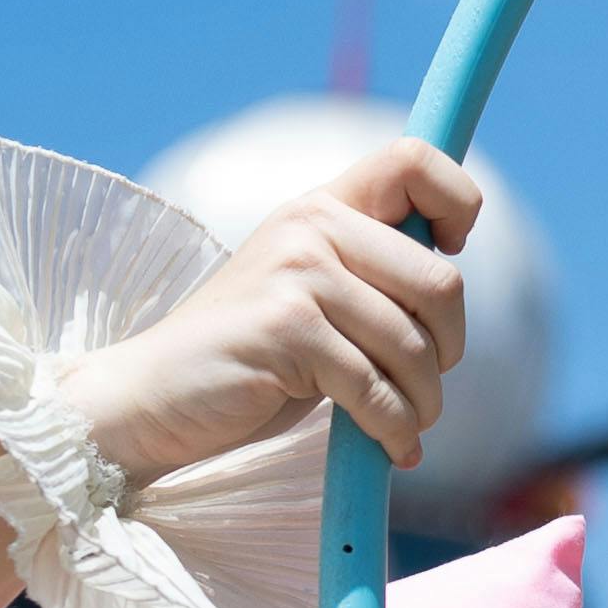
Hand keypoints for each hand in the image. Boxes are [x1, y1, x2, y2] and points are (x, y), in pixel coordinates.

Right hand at [50, 138, 484, 484]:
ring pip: (414, 345)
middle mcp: (310, 227)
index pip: (414, 161)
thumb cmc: (248, 354)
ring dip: (422, 401)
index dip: (458, 202)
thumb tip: (451, 281)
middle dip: (449, 346)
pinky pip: (377, 389)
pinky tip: (390, 446)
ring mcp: (297, 274)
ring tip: (405, 424)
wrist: (150, 396)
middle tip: (425, 381)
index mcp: (321, 207)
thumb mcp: (310, 294)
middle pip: (440, 280)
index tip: (451, 250)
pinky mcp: (288, 329)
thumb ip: (369, 274)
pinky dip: (394, 428)